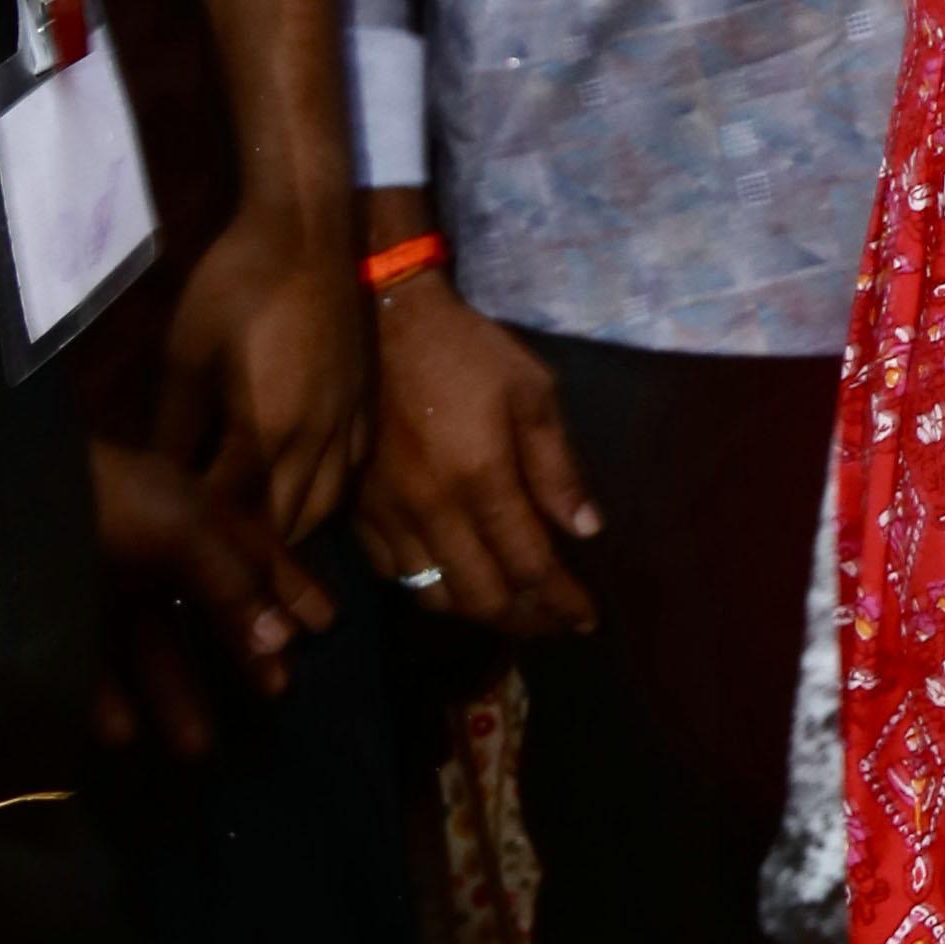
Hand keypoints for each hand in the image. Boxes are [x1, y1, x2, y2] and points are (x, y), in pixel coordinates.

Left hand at [87, 437, 335, 757]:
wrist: (0, 491)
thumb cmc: (107, 500)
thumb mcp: (185, 530)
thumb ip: (235, 586)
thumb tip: (287, 642)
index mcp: (192, 515)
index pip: (256, 552)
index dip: (292, 585)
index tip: (326, 626)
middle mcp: (153, 550)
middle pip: (208, 609)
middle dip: (240, 654)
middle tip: (274, 694)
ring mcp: (105, 584)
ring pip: (150, 649)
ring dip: (176, 695)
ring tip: (198, 749)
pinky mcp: (61, 617)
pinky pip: (93, 665)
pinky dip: (110, 701)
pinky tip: (124, 734)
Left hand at [156, 209, 370, 552]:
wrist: (308, 231)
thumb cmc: (236, 285)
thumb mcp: (185, 355)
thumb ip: (176, 425)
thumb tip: (160, 479)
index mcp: (262, 431)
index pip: (231, 513)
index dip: (203, 542)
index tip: (174, 562)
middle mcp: (312, 443)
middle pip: (283, 527)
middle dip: (249, 554)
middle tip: (214, 566)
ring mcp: (346, 426)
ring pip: (321, 510)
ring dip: (288, 534)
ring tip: (253, 546)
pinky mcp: (365, 409)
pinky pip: (348, 478)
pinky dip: (321, 501)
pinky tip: (298, 498)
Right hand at [360, 281, 600, 637]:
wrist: (382, 321)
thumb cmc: (468, 351)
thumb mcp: (533, 393)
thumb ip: (558, 468)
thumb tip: (586, 532)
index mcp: (481, 479)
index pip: (529, 567)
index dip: (562, 602)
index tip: (588, 618)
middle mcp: (431, 510)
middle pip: (481, 598)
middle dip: (526, 620)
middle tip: (555, 621)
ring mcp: (387, 515)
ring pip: (433, 596)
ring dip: (478, 612)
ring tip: (513, 607)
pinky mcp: (356, 511)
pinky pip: (395, 574)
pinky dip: (432, 588)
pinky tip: (458, 578)